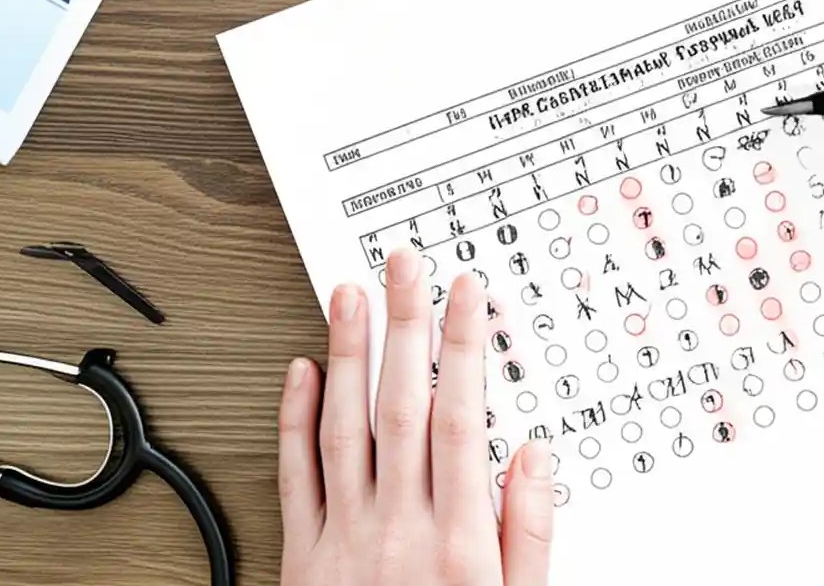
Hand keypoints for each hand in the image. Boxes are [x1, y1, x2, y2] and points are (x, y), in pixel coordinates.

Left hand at [276, 248, 553, 585]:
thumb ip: (528, 534)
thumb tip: (530, 456)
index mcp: (458, 541)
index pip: (459, 418)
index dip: (463, 348)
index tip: (467, 297)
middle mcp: (397, 530)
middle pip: (400, 406)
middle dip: (405, 327)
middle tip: (404, 267)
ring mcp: (343, 540)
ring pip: (343, 427)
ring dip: (348, 354)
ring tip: (348, 296)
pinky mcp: (302, 559)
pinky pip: (294, 477)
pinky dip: (293, 419)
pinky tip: (300, 371)